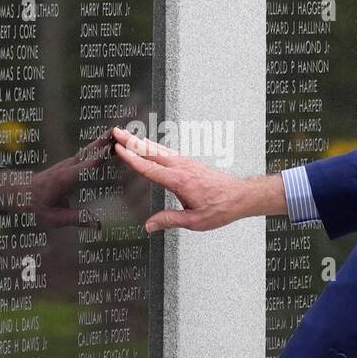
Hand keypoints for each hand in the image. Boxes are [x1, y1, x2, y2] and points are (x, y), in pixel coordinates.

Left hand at [0, 132, 110, 228]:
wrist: (21, 193)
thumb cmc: (37, 206)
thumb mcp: (56, 218)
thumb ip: (78, 219)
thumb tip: (99, 225)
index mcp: (66, 179)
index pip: (87, 165)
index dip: (101, 157)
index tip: (114, 148)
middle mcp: (68, 167)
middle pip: (89, 151)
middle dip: (104, 142)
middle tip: (119, 132)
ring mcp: (68, 163)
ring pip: (88, 149)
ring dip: (102, 141)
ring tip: (117, 133)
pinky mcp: (69, 164)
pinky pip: (86, 153)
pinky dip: (97, 147)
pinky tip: (106, 144)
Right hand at [111, 127, 284, 231]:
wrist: (240, 196)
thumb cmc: (220, 208)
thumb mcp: (193, 221)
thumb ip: (169, 221)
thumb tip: (148, 226)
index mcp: (179, 181)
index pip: (150, 167)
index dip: (132, 158)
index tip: (119, 149)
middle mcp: (181, 168)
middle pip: (151, 151)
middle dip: (132, 141)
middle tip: (116, 132)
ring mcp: (186, 163)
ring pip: (159, 149)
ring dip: (142, 141)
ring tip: (127, 135)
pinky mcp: (190, 163)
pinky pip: (167, 152)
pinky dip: (154, 147)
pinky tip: (150, 146)